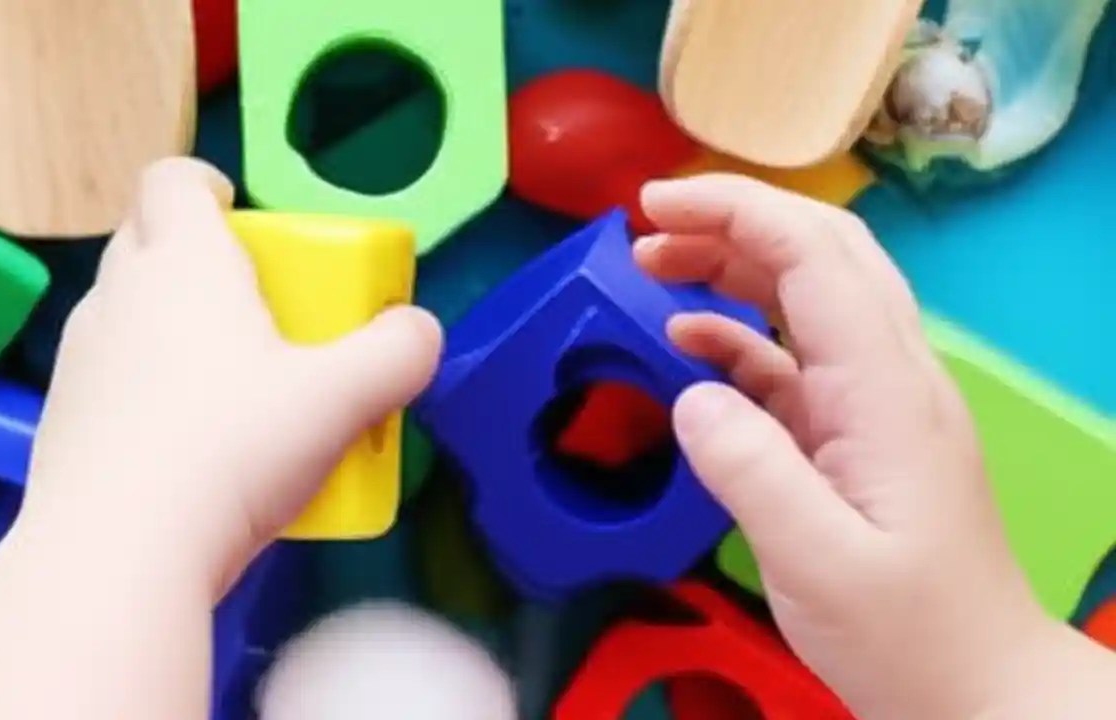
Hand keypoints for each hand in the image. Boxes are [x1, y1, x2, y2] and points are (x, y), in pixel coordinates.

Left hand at [21, 158, 441, 594]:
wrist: (118, 550)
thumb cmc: (232, 449)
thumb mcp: (340, 401)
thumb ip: (395, 356)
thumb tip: (420, 331)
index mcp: (182, 262)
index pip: (172, 179)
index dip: (204, 183)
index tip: (239, 213)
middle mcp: (117, 294)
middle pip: (146, 237)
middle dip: (194, 253)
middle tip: (251, 302)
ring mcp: (78, 358)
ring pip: (124, 310)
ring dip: (166, 323)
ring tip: (223, 381)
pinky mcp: (60, 420)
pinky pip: (109, 377)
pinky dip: (143, 388)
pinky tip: (186, 447)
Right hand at [634, 175, 1113, 718]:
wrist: (974, 687)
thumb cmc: (904, 634)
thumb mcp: (817, 562)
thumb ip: (750, 471)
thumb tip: (691, 391)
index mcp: (885, 389)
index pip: (815, 257)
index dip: (735, 212)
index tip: (653, 206)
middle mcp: (890, 375)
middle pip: (823, 251)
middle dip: (733, 220)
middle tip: (646, 225)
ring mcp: (875, 401)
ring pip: (809, 294)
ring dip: (733, 267)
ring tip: (652, 268)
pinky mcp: (855, 431)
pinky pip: (794, 357)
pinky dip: (737, 334)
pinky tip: (685, 346)